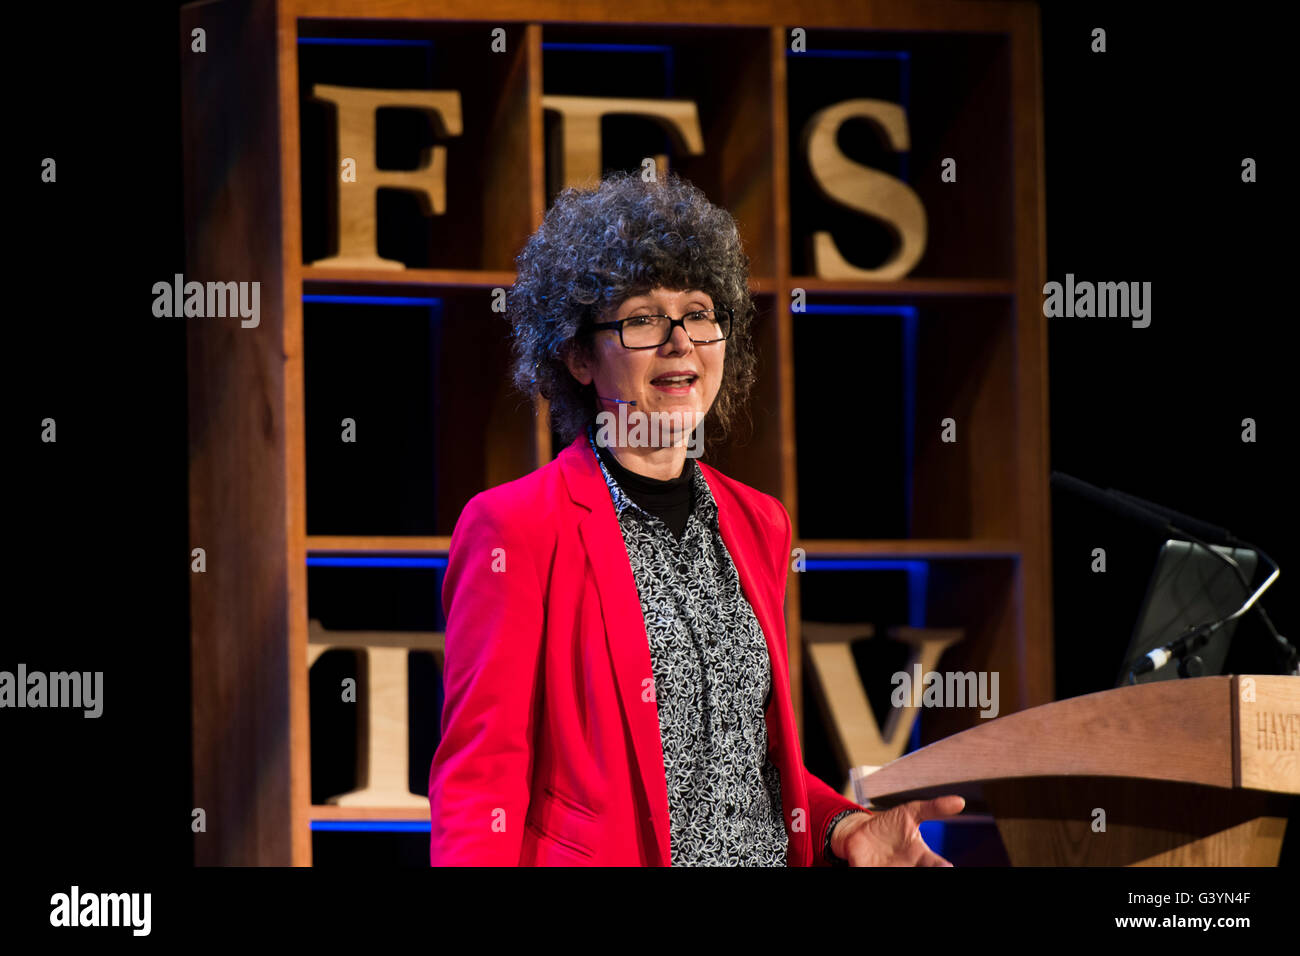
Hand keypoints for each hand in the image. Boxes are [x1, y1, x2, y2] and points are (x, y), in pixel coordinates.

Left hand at [832, 795, 965, 865]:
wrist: (859, 833)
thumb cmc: (890, 825)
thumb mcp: (911, 812)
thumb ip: (934, 808)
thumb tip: (960, 801)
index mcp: (921, 856)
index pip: (937, 864)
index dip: (942, 866)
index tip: (947, 866)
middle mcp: (909, 867)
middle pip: (925, 872)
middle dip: (930, 871)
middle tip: (938, 868)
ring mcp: (892, 870)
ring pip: (902, 873)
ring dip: (902, 869)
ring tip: (901, 866)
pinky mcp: (872, 872)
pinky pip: (875, 873)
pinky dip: (878, 869)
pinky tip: (879, 866)